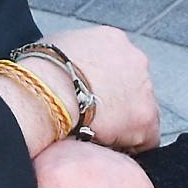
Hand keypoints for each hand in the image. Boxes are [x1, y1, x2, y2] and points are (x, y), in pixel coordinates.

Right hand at [47, 25, 159, 150]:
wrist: (48, 92)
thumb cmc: (41, 71)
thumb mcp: (55, 46)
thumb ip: (72, 54)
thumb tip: (66, 65)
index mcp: (112, 39)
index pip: (117, 62)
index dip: (105, 83)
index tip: (91, 95)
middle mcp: (135, 58)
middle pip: (133, 85)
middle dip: (117, 101)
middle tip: (94, 116)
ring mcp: (145, 89)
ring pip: (140, 111)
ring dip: (123, 123)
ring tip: (97, 135)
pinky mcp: (147, 118)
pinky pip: (145, 138)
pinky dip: (129, 145)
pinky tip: (107, 147)